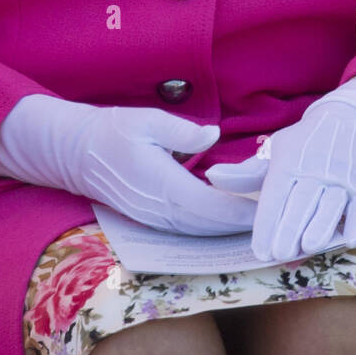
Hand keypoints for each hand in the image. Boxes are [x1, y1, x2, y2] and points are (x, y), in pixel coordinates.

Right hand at [0, 94, 256, 235]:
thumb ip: (182, 131)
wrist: (76, 152)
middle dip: (245, 225)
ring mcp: (155, 221)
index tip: (271, 205)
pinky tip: (231, 218)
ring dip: (230, 230)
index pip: (213, 208)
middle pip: (212, 228)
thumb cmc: (112, 130)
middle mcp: (161, 212)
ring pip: (202, 234)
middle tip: (279, 215)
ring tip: (262, 218)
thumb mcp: (146, 120)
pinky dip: (213, 228)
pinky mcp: (152, 221)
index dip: (243, 211)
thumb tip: (213, 135)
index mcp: (164, 187)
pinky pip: (190, 231)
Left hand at [205, 76, 355, 261]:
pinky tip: (347, 240)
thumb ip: (245, 172)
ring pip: (331, 206)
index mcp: (289, 162)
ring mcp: (342, 180)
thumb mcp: (275, 151)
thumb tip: (212, 176)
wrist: (352, 122)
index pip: (275, 195)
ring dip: (320, 227)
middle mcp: (316, 170)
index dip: (267, 222)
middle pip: (302, 203)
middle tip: (278, 253)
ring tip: (306, 248)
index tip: (258, 249)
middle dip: (290, 228)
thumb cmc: (306, 144)